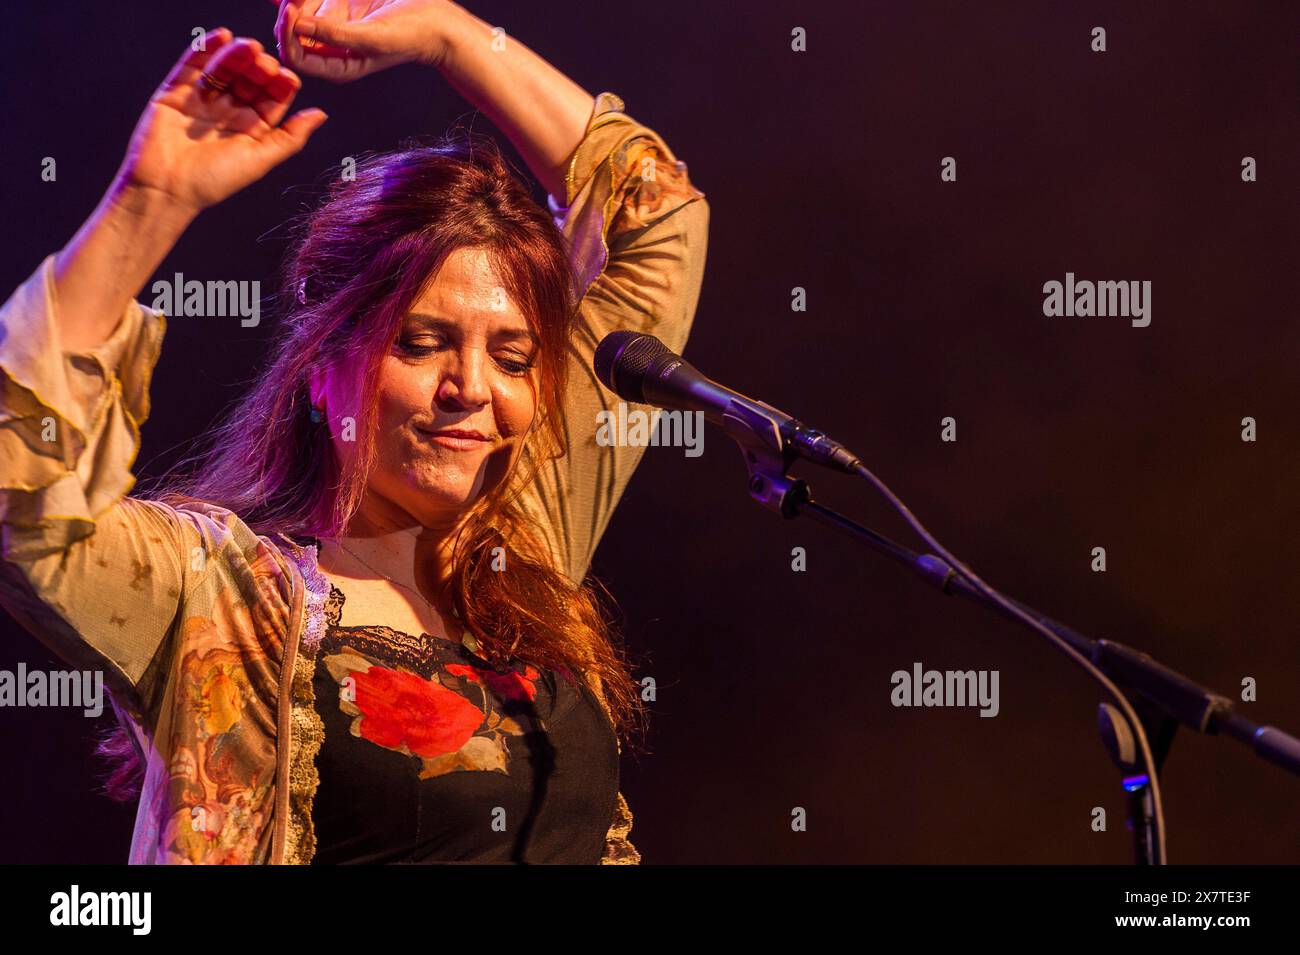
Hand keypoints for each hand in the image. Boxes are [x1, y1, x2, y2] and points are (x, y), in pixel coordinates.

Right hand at [117, 28, 327, 212]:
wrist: (165, 187)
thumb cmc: (214, 180)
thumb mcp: (260, 159)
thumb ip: (291, 137)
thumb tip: (321, 114)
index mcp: (252, 128)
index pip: (272, 99)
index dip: (280, 86)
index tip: (288, 78)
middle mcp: (229, 112)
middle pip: (248, 80)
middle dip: (259, 69)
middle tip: (266, 62)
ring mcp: (202, 99)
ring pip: (223, 69)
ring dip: (237, 55)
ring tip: (249, 47)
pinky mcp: (175, 92)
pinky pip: (191, 64)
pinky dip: (205, 48)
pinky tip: (221, 37)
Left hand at [271, 0, 458, 82]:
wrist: (434, 20)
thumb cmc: (411, 35)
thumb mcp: (374, 38)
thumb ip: (336, 34)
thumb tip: (299, 25)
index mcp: (337, 65)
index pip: (296, 56)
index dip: (287, 34)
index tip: (292, 10)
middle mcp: (331, 48)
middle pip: (292, 32)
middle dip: (289, 11)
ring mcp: (334, 25)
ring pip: (299, 12)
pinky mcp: (339, 7)